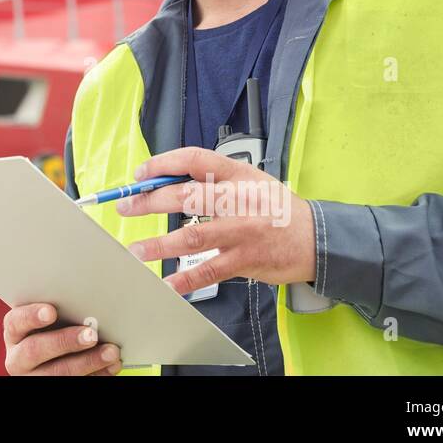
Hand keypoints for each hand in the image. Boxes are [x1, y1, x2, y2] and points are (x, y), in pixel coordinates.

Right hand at [2, 303, 122, 375]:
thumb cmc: (54, 327)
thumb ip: (59, 309)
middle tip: (91, 334)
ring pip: (57, 373)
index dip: (32, 317)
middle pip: (35, 350)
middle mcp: (18, 357)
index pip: (15, 322)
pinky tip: (111, 366)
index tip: (51, 311)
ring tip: (110, 352)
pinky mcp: (51, 386)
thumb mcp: (49, 319)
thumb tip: (85, 297)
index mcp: (15, 332)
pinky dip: (97, 374)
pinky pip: (74, 383)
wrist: (54, 357)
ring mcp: (34, 376)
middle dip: (65, 342)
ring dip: (88, 362)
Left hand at [116, 146, 316, 296]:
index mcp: (237, 174)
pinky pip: (209, 270)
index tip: (142, 174)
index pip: (194, 160)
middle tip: (126, 206)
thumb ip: (214, 180)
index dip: (163, 164)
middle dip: (149, 201)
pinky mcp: (245, 260)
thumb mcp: (250, 180)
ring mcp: (241, 231)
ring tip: (136, 250)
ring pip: (193, 235)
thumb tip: (167, 182)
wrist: (316, 238)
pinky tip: (167, 283)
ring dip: (160, 244)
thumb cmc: (277, 208)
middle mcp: (238, 200)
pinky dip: (186, 279)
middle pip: (186, 196)